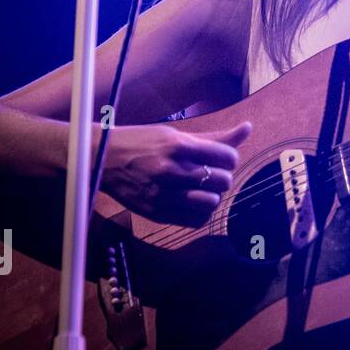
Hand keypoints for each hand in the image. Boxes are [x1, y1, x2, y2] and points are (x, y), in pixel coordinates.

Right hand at [100, 121, 251, 226]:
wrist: (100, 158)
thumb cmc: (142, 142)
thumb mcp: (175, 134)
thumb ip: (214, 137)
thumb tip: (248, 128)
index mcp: (177, 146)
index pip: (227, 157)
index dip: (230, 158)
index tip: (221, 158)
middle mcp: (171, 170)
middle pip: (222, 180)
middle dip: (223, 176)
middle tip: (211, 172)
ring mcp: (162, 193)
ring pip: (211, 202)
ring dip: (213, 195)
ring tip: (202, 188)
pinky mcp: (156, 212)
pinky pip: (195, 220)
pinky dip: (200, 212)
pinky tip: (192, 201)